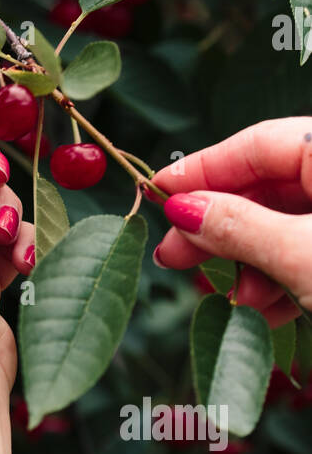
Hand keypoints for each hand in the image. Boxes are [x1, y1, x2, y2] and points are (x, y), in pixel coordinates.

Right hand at [152, 118, 311, 323]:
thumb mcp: (302, 254)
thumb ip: (240, 228)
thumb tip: (183, 209)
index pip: (255, 144)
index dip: (201, 170)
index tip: (156, 192)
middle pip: (268, 186)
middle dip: (220, 226)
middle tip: (172, 254)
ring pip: (287, 224)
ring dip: (250, 261)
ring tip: (233, 297)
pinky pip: (309, 252)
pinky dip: (283, 277)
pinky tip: (264, 310)